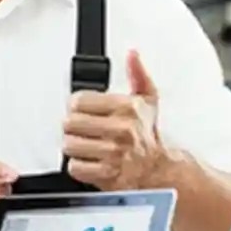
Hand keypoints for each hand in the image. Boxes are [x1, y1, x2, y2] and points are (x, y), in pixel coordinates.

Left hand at [63, 50, 173, 190]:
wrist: (160, 172)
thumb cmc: (149, 137)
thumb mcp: (148, 101)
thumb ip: (138, 74)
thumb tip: (133, 55)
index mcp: (127, 108)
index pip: (79, 101)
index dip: (77, 106)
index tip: (82, 111)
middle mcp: (121, 130)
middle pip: (70, 123)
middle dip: (73, 127)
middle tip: (83, 130)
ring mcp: (114, 153)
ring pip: (70, 145)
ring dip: (75, 147)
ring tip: (87, 146)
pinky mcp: (107, 175)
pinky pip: (75, 167)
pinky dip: (79, 166)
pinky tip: (90, 161)